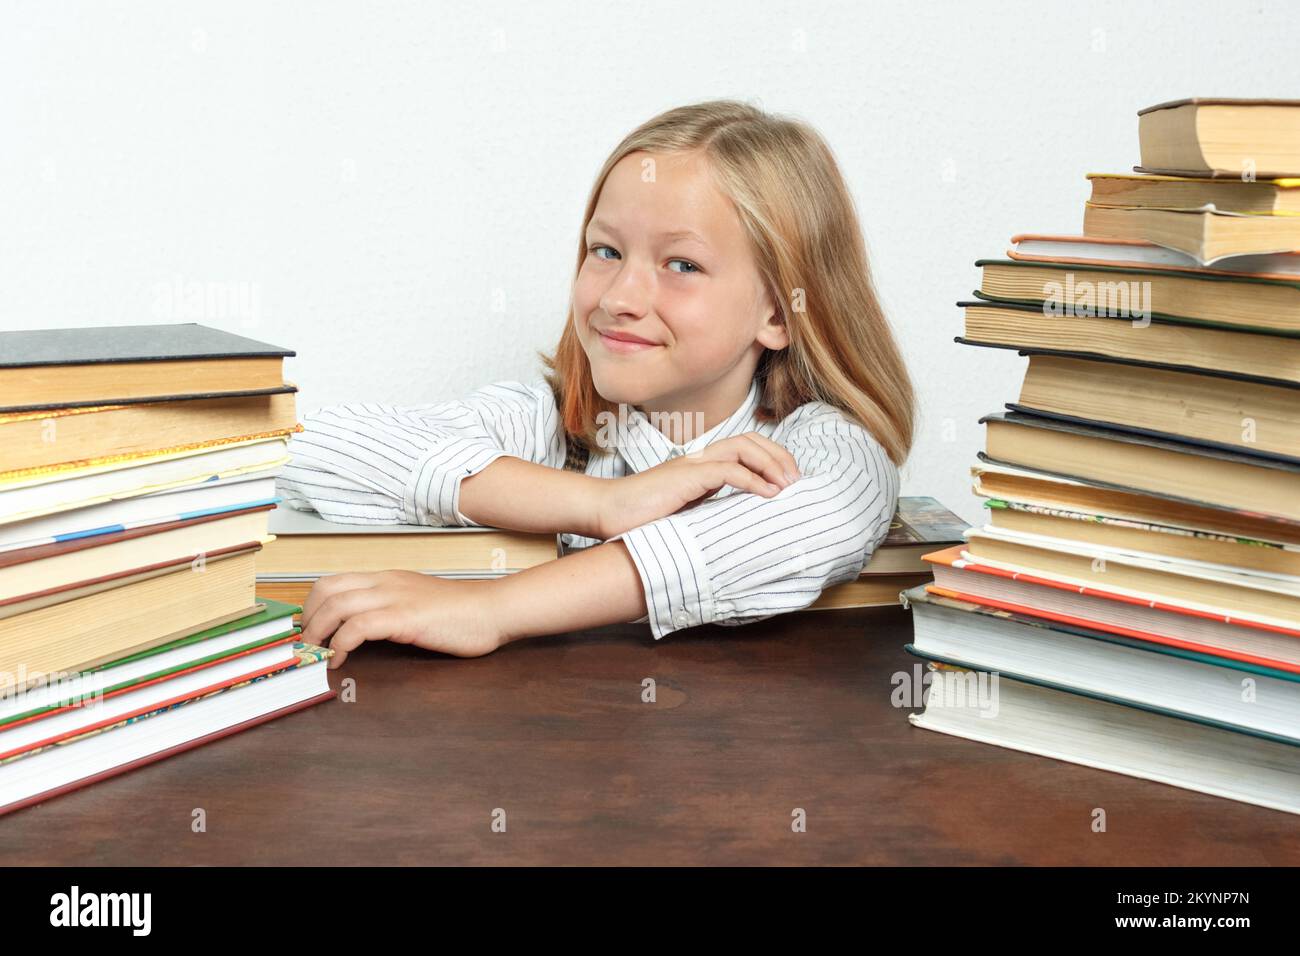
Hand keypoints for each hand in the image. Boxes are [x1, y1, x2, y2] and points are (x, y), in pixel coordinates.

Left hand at [297, 570, 504, 666]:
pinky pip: (357, 627)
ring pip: (336, 605)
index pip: (333, 582)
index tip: (308, 633)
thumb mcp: (419, 605)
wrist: (495, 610)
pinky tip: (339, 660)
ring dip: (317, 634)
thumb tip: (366, 631)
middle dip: (307, 620)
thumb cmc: (463, 614)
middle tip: (305, 647)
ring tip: (314, 656)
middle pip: (326, 589)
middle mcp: (385, 583)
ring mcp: (395, 598)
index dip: (312, 607)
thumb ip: (394, 610)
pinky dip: (340, 644)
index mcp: (387, 579)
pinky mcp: (404, 618)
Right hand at [594, 431, 800, 539]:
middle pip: (750, 440)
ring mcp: (692, 464)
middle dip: (779, 456)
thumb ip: (707, 510)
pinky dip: (753, 480)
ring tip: (787, 486)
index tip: (788, 481)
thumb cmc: (639, 518)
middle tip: (796, 481)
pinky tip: (767, 495)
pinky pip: (728, 471)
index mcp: (700, 466)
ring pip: (743, 448)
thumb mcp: (683, 513)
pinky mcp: (686, 477)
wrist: (606, 512)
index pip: (744, 447)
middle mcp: (699, 459)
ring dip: (771, 464)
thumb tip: (736, 525)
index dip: (771, 457)